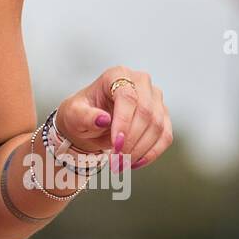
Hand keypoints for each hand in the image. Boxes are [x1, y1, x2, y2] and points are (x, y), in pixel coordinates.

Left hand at [56, 66, 171, 171]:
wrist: (89, 123)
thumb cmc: (80, 114)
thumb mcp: (73, 114)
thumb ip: (84, 116)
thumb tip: (103, 119)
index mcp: (117, 74)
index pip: (127, 97)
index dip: (124, 123)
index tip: (115, 146)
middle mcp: (140, 81)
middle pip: (146, 112)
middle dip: (131, 140)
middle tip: (116, 161)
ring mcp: (155, 98)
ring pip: (158, 126)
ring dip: (140, 150)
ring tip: (120, 164)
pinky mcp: (163, 116)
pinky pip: (165, 137)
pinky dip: (151, 153)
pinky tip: (134, 163)